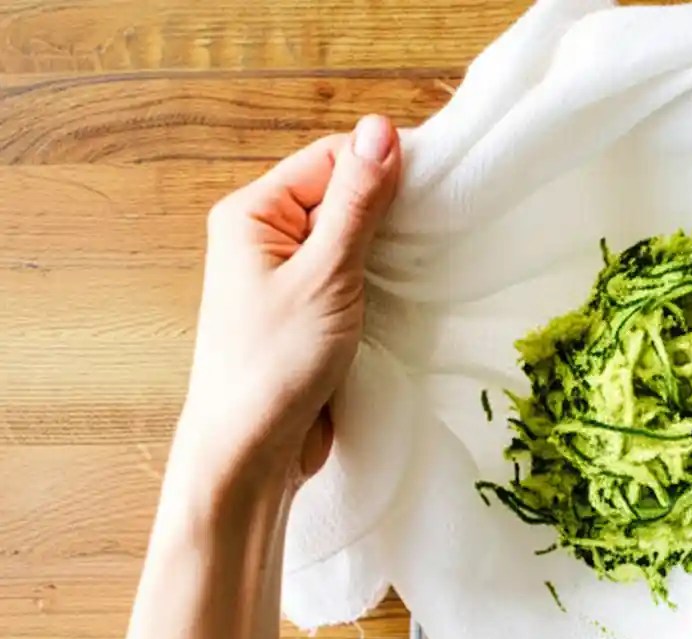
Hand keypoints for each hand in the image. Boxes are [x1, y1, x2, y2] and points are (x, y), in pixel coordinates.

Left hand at [176, 115, 401, 498]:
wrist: (251, 452)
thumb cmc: (274, 365)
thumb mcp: (325, 274)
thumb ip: (356, 202)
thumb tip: (382, 129)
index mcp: (253, 213)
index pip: (331, 158)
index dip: (383, 165)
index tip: (435, 185)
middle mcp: (265, 236)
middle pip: (343, 193)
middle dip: (389, 209)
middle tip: (434, 230)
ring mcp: (288, 274)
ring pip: (354, 237)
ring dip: (389, 248)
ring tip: (422, 264)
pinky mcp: (311, 310)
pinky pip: (354, 275)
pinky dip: (382, 279)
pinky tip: (406, 291)